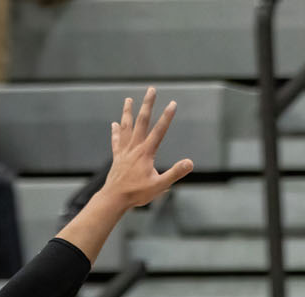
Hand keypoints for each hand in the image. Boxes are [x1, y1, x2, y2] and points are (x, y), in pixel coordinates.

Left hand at [98, 87, 193, 210]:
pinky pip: (117, 140)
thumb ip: (175, 173)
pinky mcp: (117, 157)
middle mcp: (134, 147)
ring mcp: (124, 151)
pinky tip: (115, 124)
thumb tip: (190, 162)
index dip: (167, 117)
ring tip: (128, 100)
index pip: (159, 131)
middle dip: (147, 105)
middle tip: (151, 90)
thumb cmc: (137, 193)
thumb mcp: (160, 185)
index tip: (173, 104)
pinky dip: (116, 131)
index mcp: (146, 152)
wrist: (114, 198)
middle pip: (142, 121)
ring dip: (128, 112)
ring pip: (126, 127)